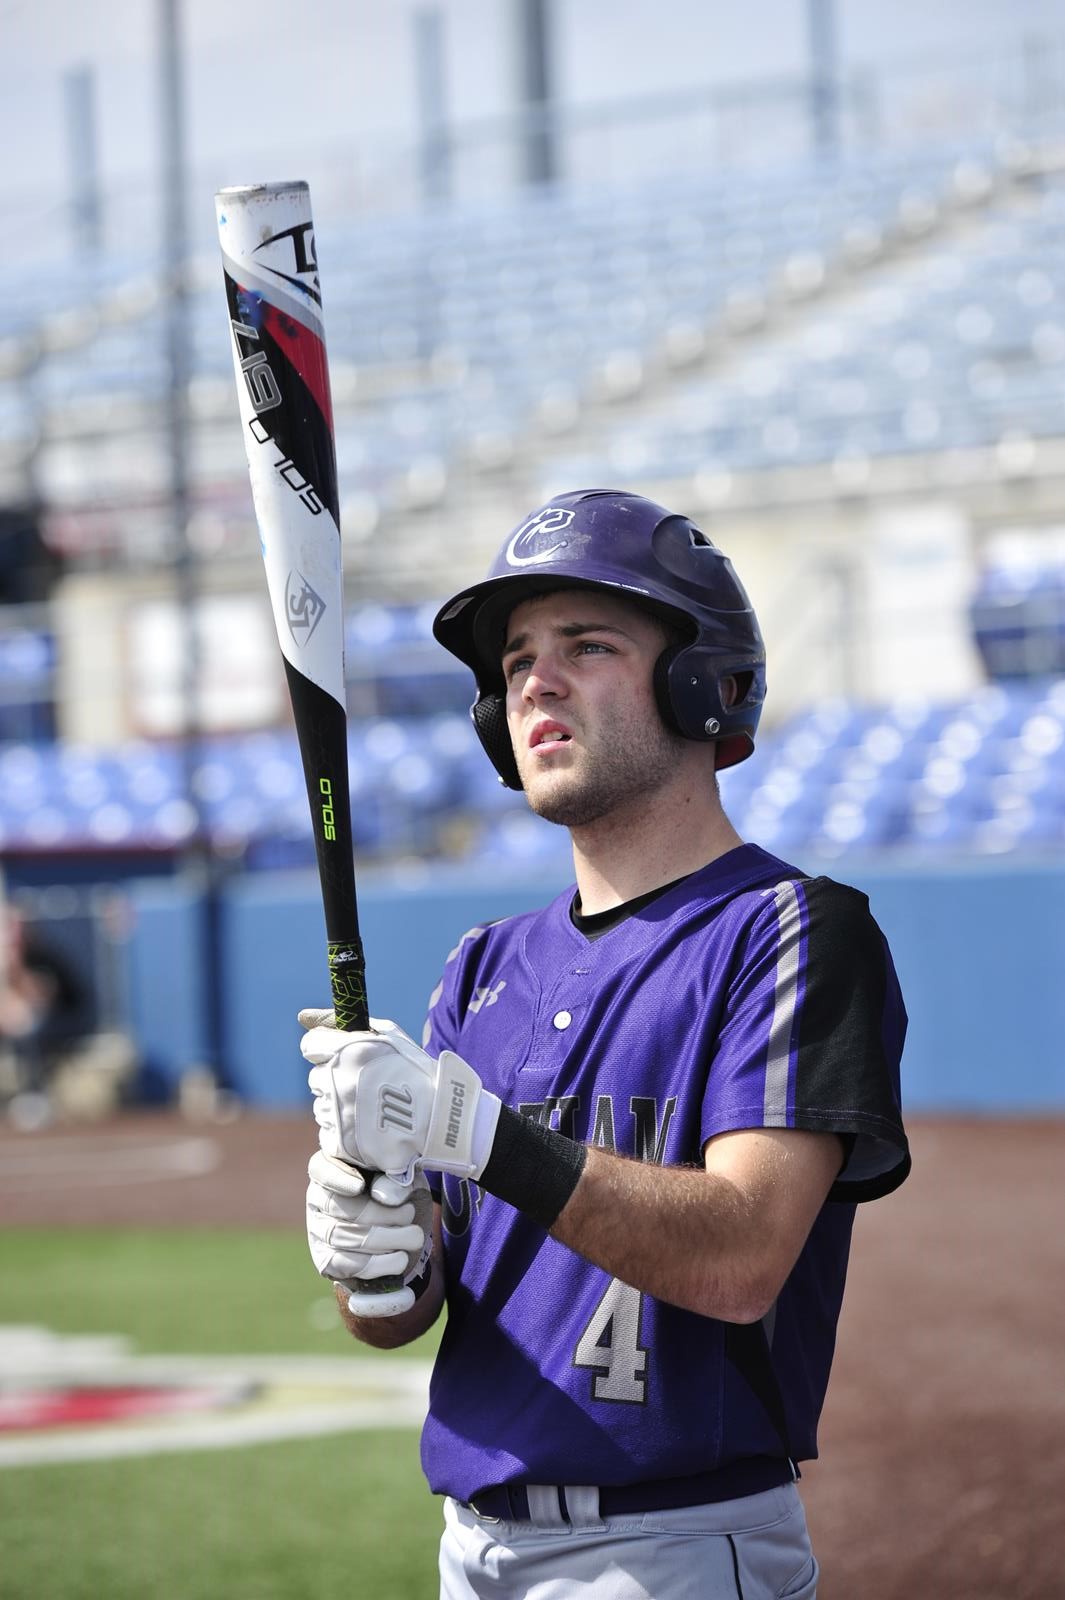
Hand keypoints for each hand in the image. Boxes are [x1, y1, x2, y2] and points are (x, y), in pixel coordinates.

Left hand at [300, 1015, 500, 1182]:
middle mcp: (339, 1081)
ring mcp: (338, 1113)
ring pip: (322, 1106)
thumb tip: (302, 1016)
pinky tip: (369, 1126)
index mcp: (349, 1050)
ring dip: (341, 1105)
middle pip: (316, 1077)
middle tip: (368, 1085)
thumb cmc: (415, 1071)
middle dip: (336, 1079)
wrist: (440, 1119)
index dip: (327, 1051)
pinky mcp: (340, 1143)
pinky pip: (327, 1133)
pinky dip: (344, 1131)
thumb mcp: (386, 1035)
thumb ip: (340, 1023)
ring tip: (374, 1107)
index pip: (311, 1047)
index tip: (345, 1057)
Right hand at [306, 1149, 432, 1317]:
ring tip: (414, 1237)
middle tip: (409, 1214)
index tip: (360, 1186)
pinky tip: (400, 1259)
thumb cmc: (399, 1191)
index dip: (338, 1179)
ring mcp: (318, 1229)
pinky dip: (376, 1264)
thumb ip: (395, 1180)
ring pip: (342, 1237)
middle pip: (338, 1207)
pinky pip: (344, 1264)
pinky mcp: (326, 1259)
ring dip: (384, 1240)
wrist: (402, 1228)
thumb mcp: (404, 1178)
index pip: (322, 1170)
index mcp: (333, 1166)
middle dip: (379, 1214)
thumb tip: (384, 1196)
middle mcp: (318, 1197)